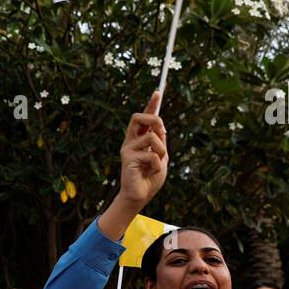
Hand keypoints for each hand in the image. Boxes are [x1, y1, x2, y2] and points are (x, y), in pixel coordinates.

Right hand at [118, 91, 167, 207]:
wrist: (139, 196)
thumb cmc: (150, 178)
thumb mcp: (161, 157)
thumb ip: (160, 143)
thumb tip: (160, 128)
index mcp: (139, 139)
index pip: (144, 118)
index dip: (151, 104)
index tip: (158, 91)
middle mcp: (131, 141)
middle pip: (139, 117)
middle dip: (154, 119)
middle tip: (162, 131)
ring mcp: (128, 148)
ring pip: (152, 137)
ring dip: (161, 152)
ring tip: (156, 165)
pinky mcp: (127, 157)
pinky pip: (152, 155)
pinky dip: (157, 165)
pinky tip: (150, 172)